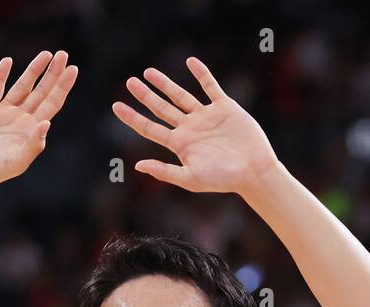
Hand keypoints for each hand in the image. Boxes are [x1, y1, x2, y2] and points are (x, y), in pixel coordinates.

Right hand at [0, 50, 77, 192]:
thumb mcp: (17, 161)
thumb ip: (33, 144)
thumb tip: (47, 123)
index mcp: (31, 130)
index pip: (52, 104)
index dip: (62, 86)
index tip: (72, 69)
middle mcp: (20, 118)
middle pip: (41, 91)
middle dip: (52, 73)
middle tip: (63, 54)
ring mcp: (3, 112)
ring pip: (22, 86)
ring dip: (33, 70)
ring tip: (46, 54)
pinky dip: (1, 75)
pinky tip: (8, 62)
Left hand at [112, 56, 278, 195]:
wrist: (253, 171)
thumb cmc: (223, 180)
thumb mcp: (190, 178)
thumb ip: (164, 172)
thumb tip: (138, 165)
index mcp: (179, 144)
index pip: (149, 128)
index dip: (132, 117)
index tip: (116, 106)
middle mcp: (189, 128)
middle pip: (161, 108)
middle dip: (145, 95)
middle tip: (129, 82)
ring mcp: (206, 117)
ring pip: (181, 96)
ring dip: (165, 83)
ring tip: (148, 72)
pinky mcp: (224, 108)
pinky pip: (210, 87)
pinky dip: (201, 74)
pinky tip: (190, 62)